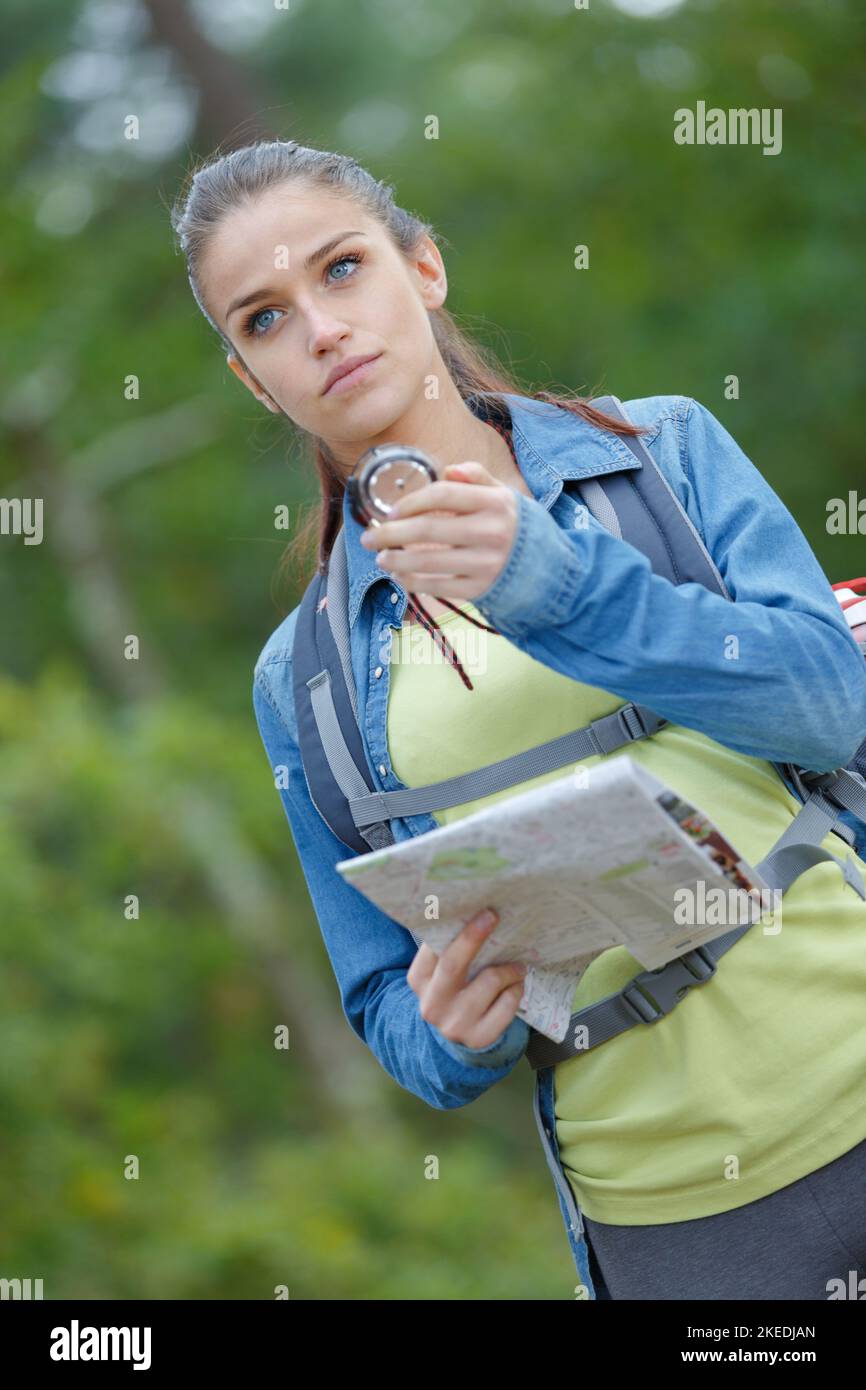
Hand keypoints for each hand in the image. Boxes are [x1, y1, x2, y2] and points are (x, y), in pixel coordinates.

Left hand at [359, 461, 517, 600]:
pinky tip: (399, 576)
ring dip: (396, 560)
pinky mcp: (480, 590)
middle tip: (368, 538)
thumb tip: (449, 469)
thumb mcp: (505, 496)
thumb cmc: (514, 526)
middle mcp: (491, 532)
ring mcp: (485, 564)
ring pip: (428, 562)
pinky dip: (412, 582)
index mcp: (494, 503)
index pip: (443, 494)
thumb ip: (478, 477)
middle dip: (390, 534)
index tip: (391, 511)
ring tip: (380, 558)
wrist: (546, 569)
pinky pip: (437, 587)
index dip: (411, 502)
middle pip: (428, 530)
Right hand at [407, 907, 526, 1048]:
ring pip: (489, 981)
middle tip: (493, 917)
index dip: (456, 931)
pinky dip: (516, 990)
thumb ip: (449, 949)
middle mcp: (433, 1004)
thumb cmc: (453, 989)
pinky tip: (515, 986)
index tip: (480, 912)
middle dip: (473, 938)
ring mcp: (455, 1024)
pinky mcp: (479, 1038)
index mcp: (419, 981)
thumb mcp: (440, 972)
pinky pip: (507, 1005)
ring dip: (509, 969)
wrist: (454, 1035)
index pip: (433, 951)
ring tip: (517, 966)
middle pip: (452, 965)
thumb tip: (474, 913)